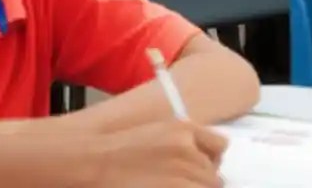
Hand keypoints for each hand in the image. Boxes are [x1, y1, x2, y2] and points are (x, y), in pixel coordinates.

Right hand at [95, 120, 225, 187]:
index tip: (202, 171)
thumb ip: (181, 142)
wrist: (91, 161)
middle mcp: (188, 148)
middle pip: (214, 175)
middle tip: (182, 184)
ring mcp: (182, 171)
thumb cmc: (116, 150)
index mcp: (184, 129)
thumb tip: (203, 161)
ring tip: (172, 186)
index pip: (220, 147)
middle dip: (202, 183)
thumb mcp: (155, 132)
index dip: (212, 162)